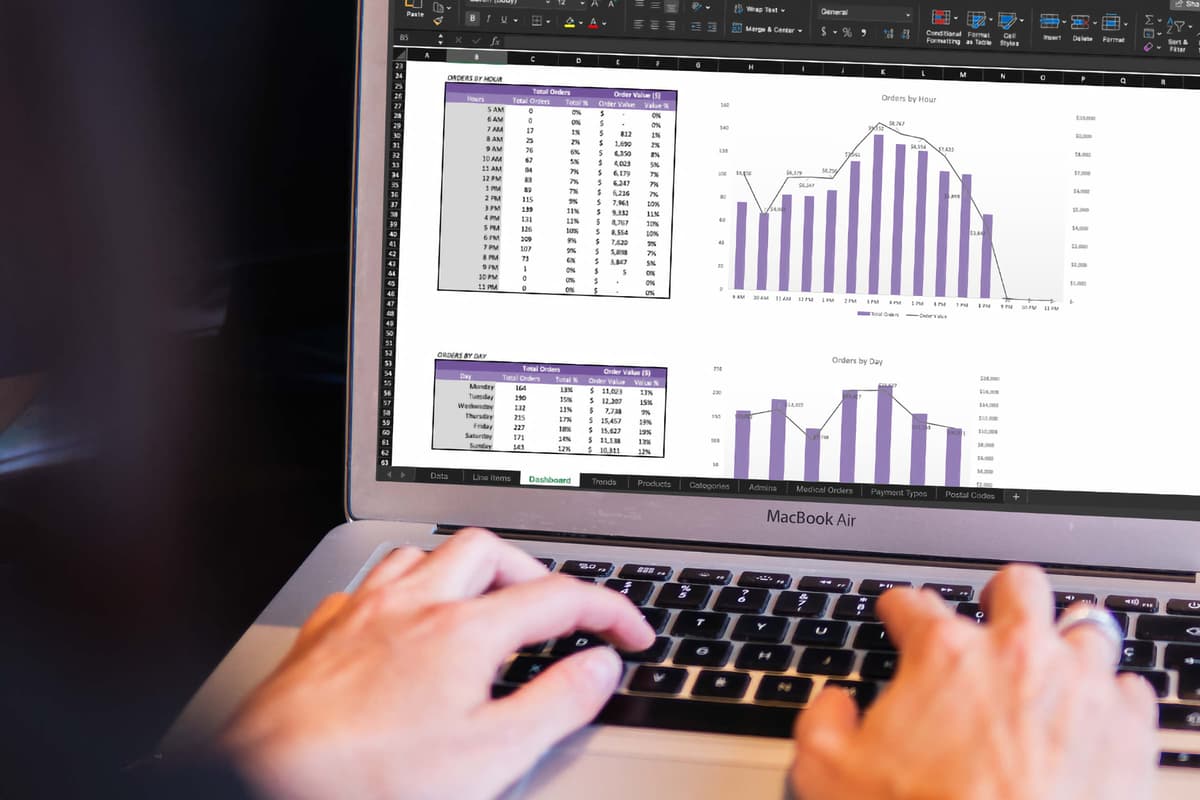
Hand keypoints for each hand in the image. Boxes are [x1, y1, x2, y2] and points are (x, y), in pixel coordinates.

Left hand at [220, 528, 654, 799]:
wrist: (266, 782)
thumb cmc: (368, 781)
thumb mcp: (490, 758)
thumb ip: (556, 703)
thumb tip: (600, 666)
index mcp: (463, 631)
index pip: (558, 598)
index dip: (608, 611)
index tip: (630, 633)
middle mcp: (414, 604)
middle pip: (489, 550)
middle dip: (532, 572)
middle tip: (555, 613)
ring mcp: (363, 612)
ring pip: (425, 553)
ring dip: (464, 570)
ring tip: (482, 605)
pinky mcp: (323, 632)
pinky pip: (372, 584)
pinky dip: (405, 591)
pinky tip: (403, 624)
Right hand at [791, 565, 1158, 799]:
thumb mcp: (828, 774)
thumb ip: (821, 723)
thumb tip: (834, 706)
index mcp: (944, 657)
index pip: (913, 603)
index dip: (899, 609)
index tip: (899, 617)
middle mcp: (1017, 657)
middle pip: (1017, 585)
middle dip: (1000, 595)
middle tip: (990, 615)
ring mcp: (1080, 688)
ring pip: (1084, 625)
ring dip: (1065, 640)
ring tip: (1052, 661)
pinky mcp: (1128, 731)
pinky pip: (1131, 689)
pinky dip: (1111, 698)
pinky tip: (1093, 717)